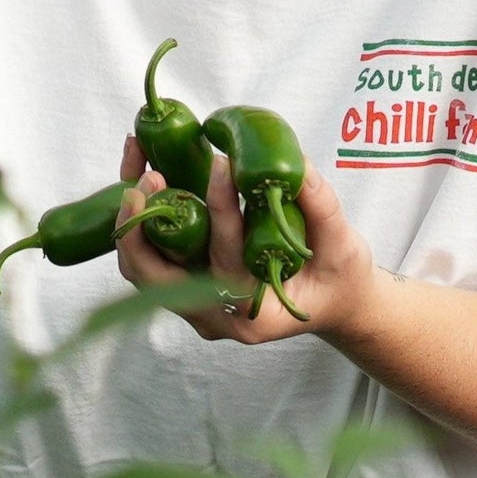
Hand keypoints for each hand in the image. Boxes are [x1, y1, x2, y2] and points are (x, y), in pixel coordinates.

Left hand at [113, 151, 382, 345]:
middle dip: (145, 226)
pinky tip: (140, 169)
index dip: (220, 211)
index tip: (218, 163)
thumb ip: (321, 207)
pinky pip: (147, 255)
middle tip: (151, 176)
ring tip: (139, 160)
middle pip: (157, 278)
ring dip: (132, 216)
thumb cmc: (339, 276)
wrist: (331, 302)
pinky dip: (138, 216)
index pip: (226, 261)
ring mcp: (194, 306)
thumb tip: (295, 162)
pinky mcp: (183, 288)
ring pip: (142, 267)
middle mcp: (215, 317)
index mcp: (255, 312)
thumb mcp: (343, 245)